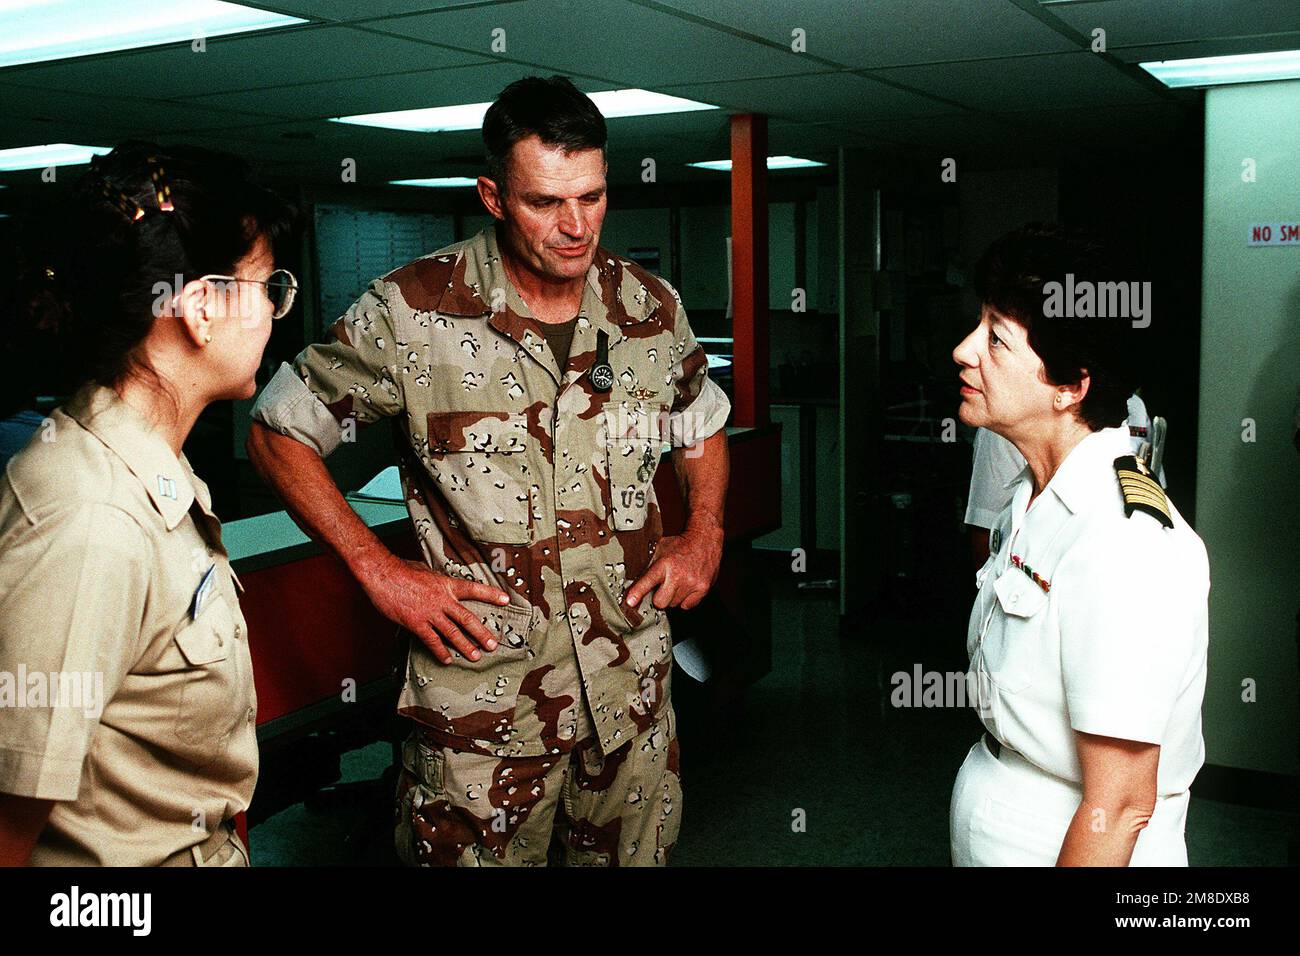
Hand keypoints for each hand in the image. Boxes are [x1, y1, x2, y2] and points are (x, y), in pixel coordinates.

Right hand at [360, 554, 511, 664]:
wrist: (383, 574)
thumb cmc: (401, 569)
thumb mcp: (425, 570)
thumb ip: (435, 579)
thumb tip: (437, 580)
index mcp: (446, 584)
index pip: (473, 589)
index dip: (491, 595)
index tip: (505, 600)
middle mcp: (442, 599)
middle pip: (468, 618)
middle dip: (482, 633)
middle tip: (493, 644)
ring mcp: (430, 612)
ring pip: (453, 633)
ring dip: (466, 646)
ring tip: (475, 656)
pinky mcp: (417, 623)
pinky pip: (432, 640)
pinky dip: (441, 651)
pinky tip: (447, 659)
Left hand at [625, 523, 722, 611]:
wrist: (705, 539)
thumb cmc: (681, 544)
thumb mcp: (660, 549)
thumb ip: (649, 566)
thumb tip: (633, 581)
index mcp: (664, 563)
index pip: (647, 581)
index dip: (637, 593)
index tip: (630, 602)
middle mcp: (678, 574)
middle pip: (660, 602)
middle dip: (658, 597)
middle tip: (662, 587)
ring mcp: (691, 583)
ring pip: (674, 604)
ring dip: (672, 597)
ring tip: (677, 583)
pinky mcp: (703, 588)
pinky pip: (687, 605)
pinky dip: (685, 600)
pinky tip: (686, 587)